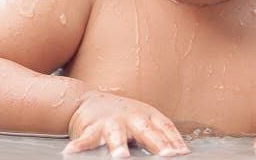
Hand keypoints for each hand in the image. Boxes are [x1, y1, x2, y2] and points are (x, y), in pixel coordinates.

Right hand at [63, 90, 189, 156]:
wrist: (86, 100)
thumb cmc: (121, 115)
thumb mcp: (142, 120)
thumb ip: (158, 135)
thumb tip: (180, 152)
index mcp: (147, 115)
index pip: (165, 128)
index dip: (174, 140)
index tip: (183, 153)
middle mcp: (131, 117)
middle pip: (146, 131)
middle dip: (157, 143)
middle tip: (167, 155)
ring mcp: (111, 122)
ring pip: (116, 136)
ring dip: (119, 147)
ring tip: (122, 157)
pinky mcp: (91, 128)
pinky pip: (86, 139)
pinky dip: (79, 146)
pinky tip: (72, 152)